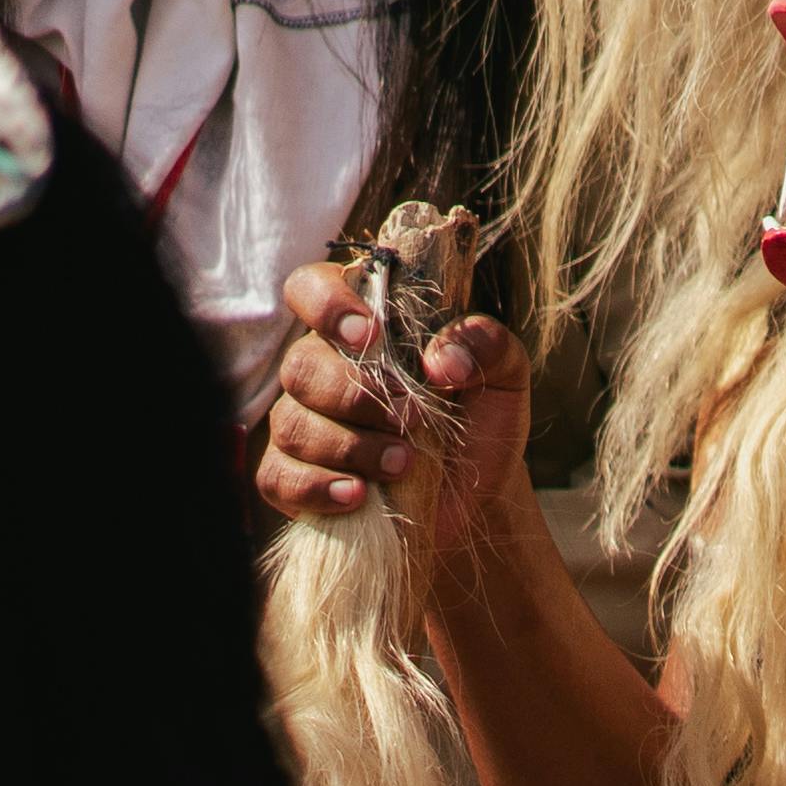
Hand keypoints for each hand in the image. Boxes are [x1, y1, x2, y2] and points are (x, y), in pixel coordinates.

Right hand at [253, 254, 535, 531]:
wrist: (477, 497)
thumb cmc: (480, 422)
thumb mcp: (505, 376)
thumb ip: (488, 346)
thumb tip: (440, 357)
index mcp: (363, 329)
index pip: (311, 288)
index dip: (327, 303)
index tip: (371, 334)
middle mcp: (322, 370)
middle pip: (300, 366)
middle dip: (354, 395)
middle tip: (410, 417)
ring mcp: (303, 424)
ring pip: (291, 424)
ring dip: (350, 446)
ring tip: (403, 463)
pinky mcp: (294, 477)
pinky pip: (279, 478)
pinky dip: (318, 487)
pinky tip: (358, 495)